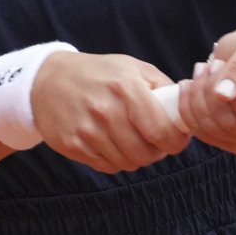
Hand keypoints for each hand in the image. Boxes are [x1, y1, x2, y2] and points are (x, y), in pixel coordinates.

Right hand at [31, 52, 190, 173]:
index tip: (177, 139)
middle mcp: (106, 111)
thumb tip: (187, 107)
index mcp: (126, 88)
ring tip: (135, 141)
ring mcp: (87, 130)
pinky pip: (107, 166)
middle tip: (155, 141)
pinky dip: (116, 160)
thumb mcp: (132, 68)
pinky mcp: (73, 145)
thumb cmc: (98, 73)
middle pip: (146, 152)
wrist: (48, 80)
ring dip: (137, 157)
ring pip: (127, 163)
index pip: (162, 131)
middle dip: (157, 151)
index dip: (176, 141)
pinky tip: (113, 144)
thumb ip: (162, 86)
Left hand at [178, 26, 235, 153]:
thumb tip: (224, 93)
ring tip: (200, 71)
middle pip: (234, 127)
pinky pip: (204, 134)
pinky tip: (191, 88)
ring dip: (197, 98)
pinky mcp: (234, 143)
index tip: (224, 76)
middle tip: (207, 66)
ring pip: (214, 130)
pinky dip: (189, 109)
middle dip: (210, 94)